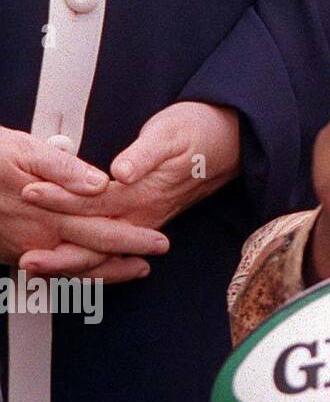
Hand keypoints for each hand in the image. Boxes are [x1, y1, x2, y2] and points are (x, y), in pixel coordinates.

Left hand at [18, 102, 238, 275]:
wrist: (230, 143)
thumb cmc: (198, 133)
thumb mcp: (170, 135)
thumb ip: (145, 155)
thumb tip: (123, 172)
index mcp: (148, 192)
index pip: (96, 201)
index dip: (62, 199)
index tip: (32, 193)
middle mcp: (146, 214)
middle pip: (98, 240)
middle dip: (61, 253)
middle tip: (27, 259)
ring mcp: (146, 221)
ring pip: (104, 250)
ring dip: (70, 262)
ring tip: (37, 268)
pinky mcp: (144, 221)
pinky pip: (112, 246)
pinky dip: (86, 257)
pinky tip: (65, 258)